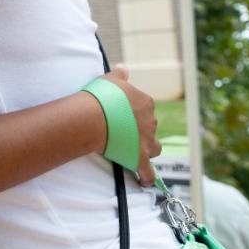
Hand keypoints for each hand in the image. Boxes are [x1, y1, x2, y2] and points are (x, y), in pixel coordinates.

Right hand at [102, 64, 161, 187]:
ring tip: (136, 152)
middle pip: (150, 127)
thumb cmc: (100, 97)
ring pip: (154, 147)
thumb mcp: (110, 80)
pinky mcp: (140, 159)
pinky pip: (148, 172)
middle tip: (124, 132)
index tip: (122, 114)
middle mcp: (151, 122)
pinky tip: (144, 180)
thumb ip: (120, 75)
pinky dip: (147, 177)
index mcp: (145, 103)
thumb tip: (124, 68)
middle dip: (140, 130)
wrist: (94, 117)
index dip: (134, 112)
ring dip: (147, 150)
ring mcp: (146, 142)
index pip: (145, 107)